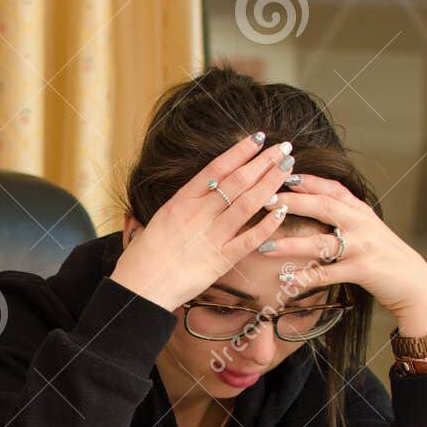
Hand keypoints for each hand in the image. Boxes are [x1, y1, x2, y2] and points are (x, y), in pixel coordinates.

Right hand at [111, 133, 295, 312]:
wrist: (139, 287)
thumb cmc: (145, 255)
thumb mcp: (160, 218)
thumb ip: (184, 203)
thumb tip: (205, 188)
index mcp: (181, 201)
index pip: (217, 168)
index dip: (240, 151)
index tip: (259, 139)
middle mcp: (197, 214)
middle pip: (238, 182)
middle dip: (264, 162)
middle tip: (285, 148)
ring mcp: (210, 237)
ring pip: (248, 204)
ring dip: (271, 183)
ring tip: (287, 168)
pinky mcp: (220, 260)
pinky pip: (249, 239)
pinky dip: (267, 223)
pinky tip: (282, 209)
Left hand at [271, 174, 426, 336]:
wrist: (414, 283)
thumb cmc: (383, 256)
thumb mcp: (366, 229)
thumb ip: (344, 215)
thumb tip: (311, 200)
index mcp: (360, 211)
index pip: (332, 188)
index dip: (308, 180)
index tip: (281, 173)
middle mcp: (362, 224)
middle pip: (325, 207)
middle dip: (294, 202)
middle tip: (265, 201)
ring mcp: (363, 246)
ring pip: (322, 242)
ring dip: (291, 244)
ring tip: (265, 247)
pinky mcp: (363, 270)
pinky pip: (329, 273)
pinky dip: (306, 277)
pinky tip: (286, 280)